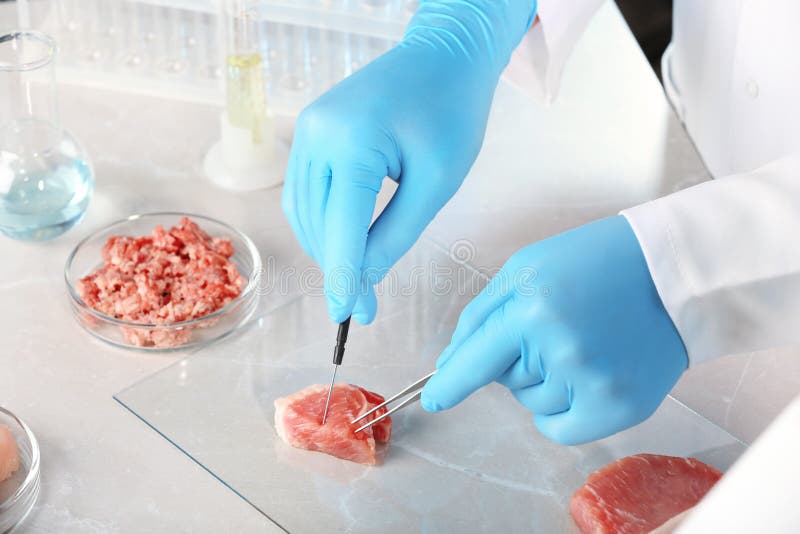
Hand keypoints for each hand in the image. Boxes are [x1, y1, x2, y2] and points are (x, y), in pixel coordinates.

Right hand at [282, 1, 536, 323]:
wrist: (443, 56)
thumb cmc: (451, 113)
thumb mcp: (435, 182)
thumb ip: (395, 234)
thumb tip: (363, 278)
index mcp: (352, 141)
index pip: (341, 226)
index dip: (343, 277)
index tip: (348, 316)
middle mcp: (317, 134)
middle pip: (317, 223)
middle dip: (338, 268)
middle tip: (363, 306)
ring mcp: (308, 130)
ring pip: (304, 211)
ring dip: (327, 248)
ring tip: (356, 276)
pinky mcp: (310, 132)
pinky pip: (305, 191)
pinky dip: (322, 223)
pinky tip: (344, 241)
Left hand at [421, 216, 687, 444]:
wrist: (672, 271)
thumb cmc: (594, 262)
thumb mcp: (526, 269)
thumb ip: (482, 315)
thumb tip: (452, 362)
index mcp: (531, 311)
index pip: (475, 360)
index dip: (450, 383)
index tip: (434, 400)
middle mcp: (560, 351)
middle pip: (504, 380)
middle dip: (517, 358)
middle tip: (559, 324)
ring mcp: (592, 383)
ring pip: (531, 403)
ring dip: (543, 381)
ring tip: (581, 342)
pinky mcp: (620, 407)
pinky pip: (561, 429)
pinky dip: (559, 413)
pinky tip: (579, 381)